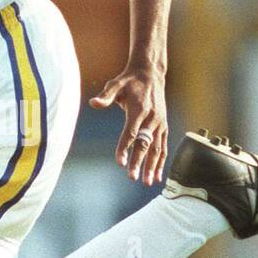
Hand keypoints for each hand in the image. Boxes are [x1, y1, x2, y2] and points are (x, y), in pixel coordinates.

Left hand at [89, 64, 167, 185]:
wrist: (151, 74)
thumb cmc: (129, 81)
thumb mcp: (116, 84)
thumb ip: (106, 95)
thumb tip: (93, 103)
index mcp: (139, 109)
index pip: (130, 132)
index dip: (125, 147)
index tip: (120, 162)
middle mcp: (152, 118)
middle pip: (145, 143)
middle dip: (139, 161)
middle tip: (132, 177)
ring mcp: (160, 123)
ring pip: (157, 148)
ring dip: (152, 166)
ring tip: (147, 182)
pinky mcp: (164, 126)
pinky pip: (163, 147)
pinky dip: (161, 162)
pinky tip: (157, 176)